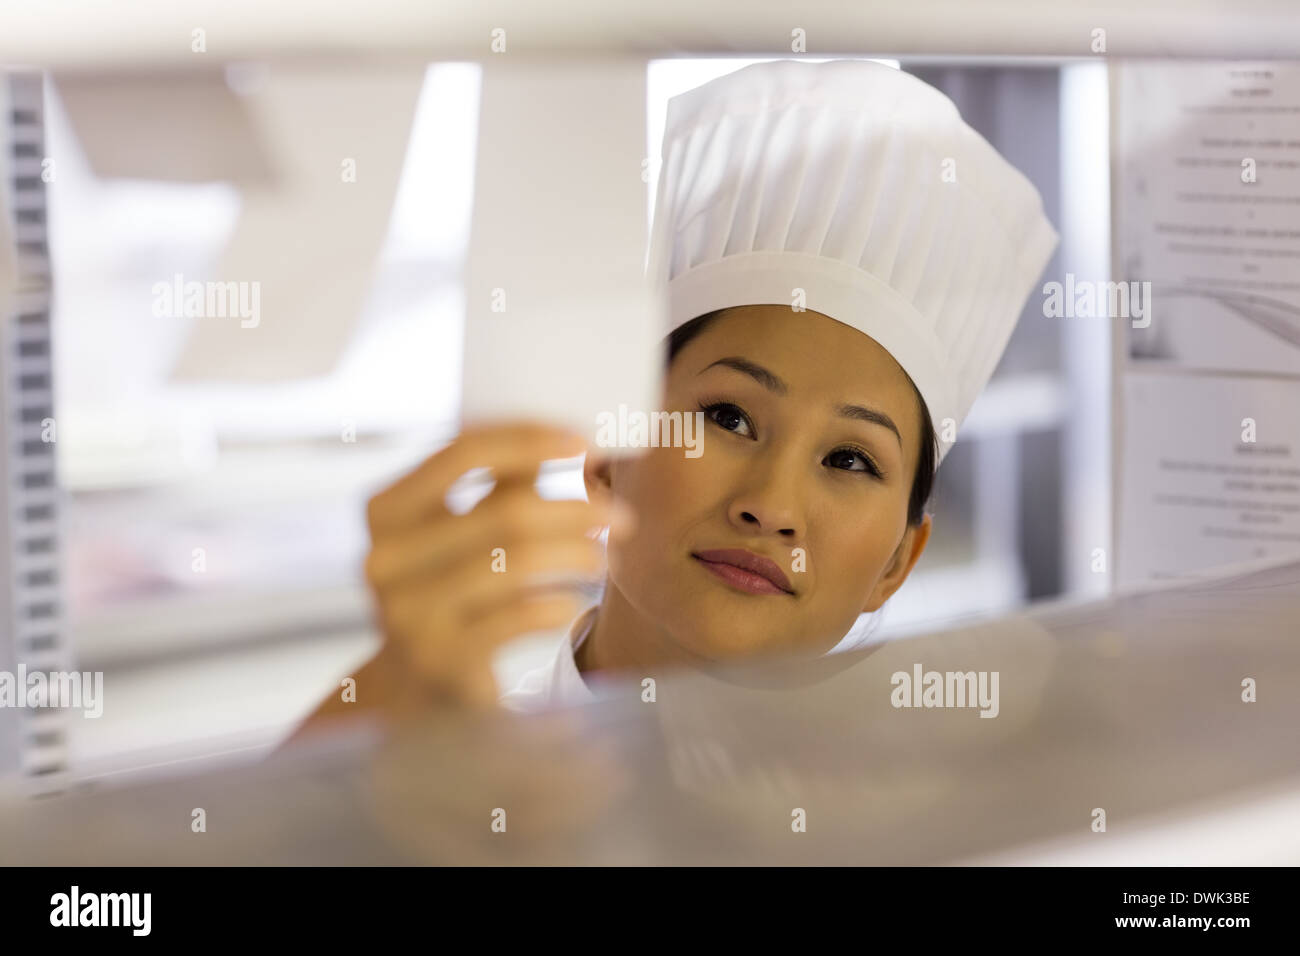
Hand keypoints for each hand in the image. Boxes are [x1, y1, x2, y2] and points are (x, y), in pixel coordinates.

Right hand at [362, 422, 630, 709]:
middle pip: (504, 513)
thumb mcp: (464, 533)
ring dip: (577, 556)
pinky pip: (522, 615)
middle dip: (575, 509)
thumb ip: (503, 485)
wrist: (418, 687)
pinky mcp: (441, 658)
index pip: (461, 453)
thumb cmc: (451, 591)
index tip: (585, 442)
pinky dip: (560, 603)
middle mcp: (385, 559)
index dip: (528, 440)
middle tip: (621, 515)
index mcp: (384, 511)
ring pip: (518, 564)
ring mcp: (408, 613)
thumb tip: (569, 438)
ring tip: (604, 559)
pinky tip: (575, 603)